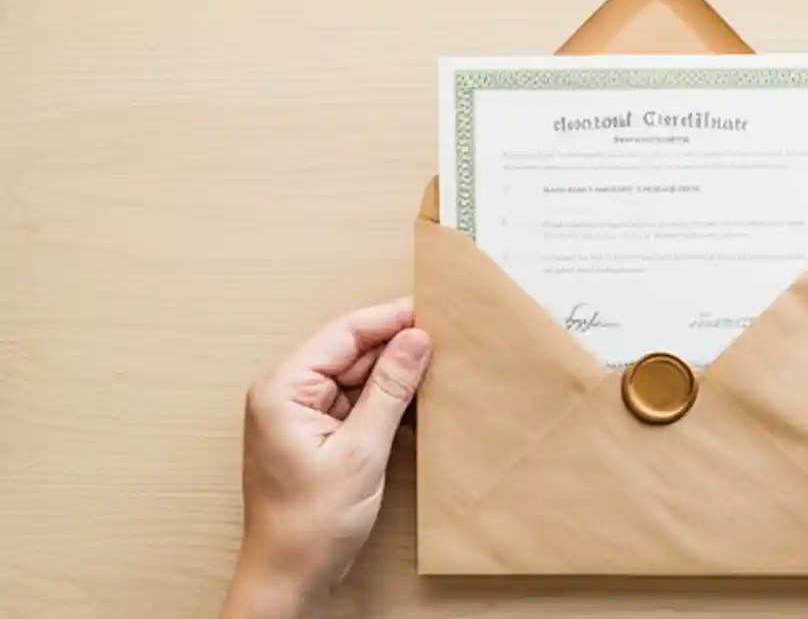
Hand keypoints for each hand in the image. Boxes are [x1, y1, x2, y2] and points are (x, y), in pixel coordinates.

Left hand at [221, 299, 431, 618]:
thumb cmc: (310, 525)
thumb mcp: (362, 450)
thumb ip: (391, 389)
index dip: (389, 318)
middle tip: (444, 340)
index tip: (431, 310)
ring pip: (355, 376)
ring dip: (392, 375)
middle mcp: (285, 393)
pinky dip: (383, 401)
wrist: (290, 578)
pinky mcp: (314, 433)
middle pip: (350, 351)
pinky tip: (414, 402)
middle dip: (395, 347)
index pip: (343, 333)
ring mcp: (299, 413)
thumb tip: (416, 340)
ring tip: (436, 370)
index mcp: (283, 388)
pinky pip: (354, 401)